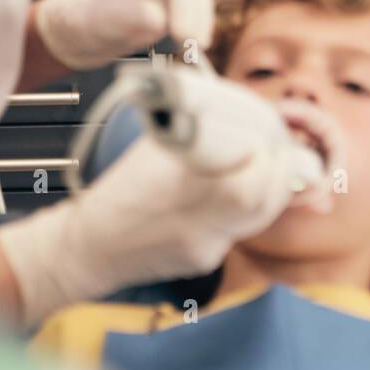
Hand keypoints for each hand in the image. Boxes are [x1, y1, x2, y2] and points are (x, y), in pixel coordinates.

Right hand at [0, 113, 303, 327]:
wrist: (90, 247)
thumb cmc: (118, 191)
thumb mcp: (151, 149)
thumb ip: (192, 130)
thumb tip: (228, 108)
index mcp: (182, 183)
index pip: (250, 177)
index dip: (266, 156)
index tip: (263, 138)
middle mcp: (198, 219)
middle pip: (264, 199)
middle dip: (279, 171)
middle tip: (277, 150)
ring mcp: (204, 245)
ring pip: (260, 217)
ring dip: (271, 189)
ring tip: (268, 167)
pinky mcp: (206, 261)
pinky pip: (239, 230)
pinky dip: (246, 209)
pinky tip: (237, 192)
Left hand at [35, 0, 212, 69]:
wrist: (114, 25)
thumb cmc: (109, 9)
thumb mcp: (115, 10)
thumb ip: (135, 11)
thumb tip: (158, 18)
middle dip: (182, 2)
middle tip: (178, 30)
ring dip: (195, 18)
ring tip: (186, 42)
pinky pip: (203, 5)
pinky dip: (200, 25)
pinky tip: (197, 42)